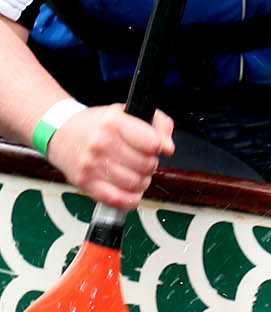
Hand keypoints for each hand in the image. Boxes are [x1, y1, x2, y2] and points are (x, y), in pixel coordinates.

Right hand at [46, 105, 173, 211]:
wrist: (61, 131)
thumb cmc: (98, 123)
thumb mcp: (130, 111)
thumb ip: (159, 125)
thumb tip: (168, 148)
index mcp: (113, 123)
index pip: (152, 142)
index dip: (158, 146)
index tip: (153, 145)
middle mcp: (100, 143)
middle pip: (146, 165)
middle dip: (150, 164)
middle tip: (142, 159)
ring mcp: (91, 164)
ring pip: (135, 184)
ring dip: (141, 181)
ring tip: (134, 172)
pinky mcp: (85, 183)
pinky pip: (117, 200)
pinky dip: (129, 199)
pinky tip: (130, 191)